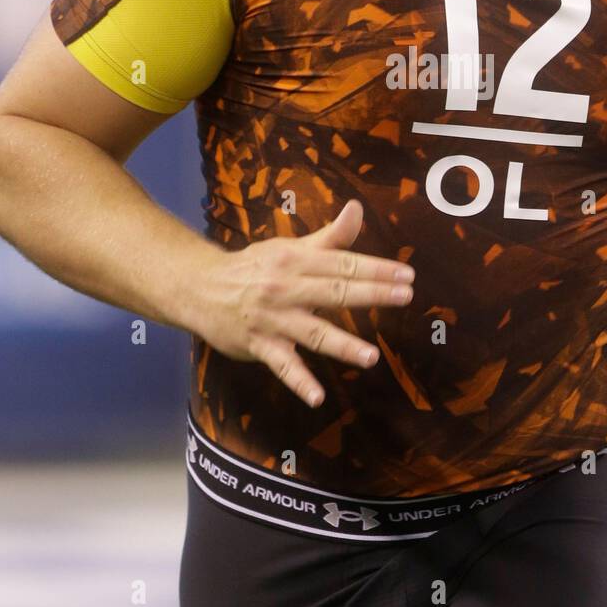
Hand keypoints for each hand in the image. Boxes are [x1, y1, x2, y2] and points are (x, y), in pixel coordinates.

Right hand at [196, 199, 413, 406]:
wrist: (200, 287)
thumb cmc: (254, 267)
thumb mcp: (289, 247)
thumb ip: (329, 237)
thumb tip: (357, 209)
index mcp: (296, 260)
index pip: (342, 263)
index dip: (376, 268)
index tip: (406, 275)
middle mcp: (286, 287)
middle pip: (334, 292)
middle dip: (371, 294)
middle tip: (405, 297)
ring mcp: (273, 319)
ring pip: (312, 332)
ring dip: (342, 344)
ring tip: (371, 357)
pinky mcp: (259, 346)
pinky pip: (282, 366)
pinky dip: (299, 382)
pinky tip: (317, 398)